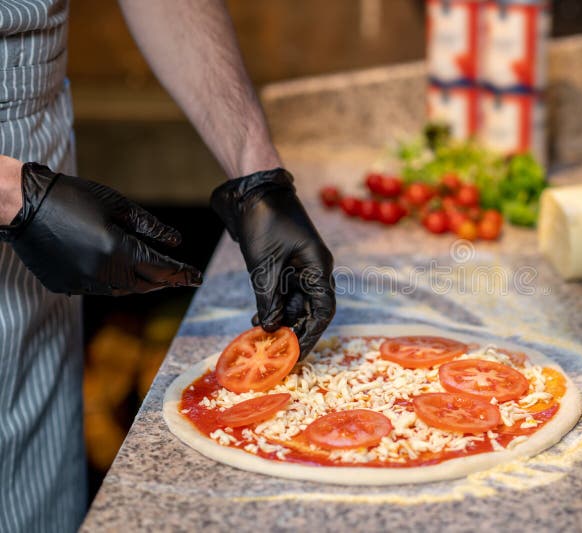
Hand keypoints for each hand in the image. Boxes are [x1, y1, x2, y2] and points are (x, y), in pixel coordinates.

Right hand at [0, 163, 202, 294]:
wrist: (24, 205)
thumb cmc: (73, 197)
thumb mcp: (118, 206)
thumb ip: (150, 227)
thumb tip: (176, 241)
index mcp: (118, 251)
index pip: (162, 269)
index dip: (183, 273)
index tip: (199, 276)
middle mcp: (102, 273)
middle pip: (145, 285)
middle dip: (165, 281)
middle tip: (182, 277)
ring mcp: (82, 283)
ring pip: (122, 290)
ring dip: (141, 283)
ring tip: (155, 275)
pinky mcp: (65, 285)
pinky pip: (98, 288)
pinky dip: (114, 282)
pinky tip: (120, 272)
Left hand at [211, 168, 334, 356]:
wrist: (253, 189)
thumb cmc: (265, 221)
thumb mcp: (264, 265)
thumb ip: (268, 298)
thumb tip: (270, 328)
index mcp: (318, 266)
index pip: (323, 309)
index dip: (312, 334)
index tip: (296, 353)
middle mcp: (313, 269)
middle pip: (310, 309)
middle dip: (293, 329)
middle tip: (275, 350)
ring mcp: (299, 266)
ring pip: (294, 302)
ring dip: (279, 319)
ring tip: (258, 332)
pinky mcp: (284, 263)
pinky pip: (283, 291)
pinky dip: (271, 306)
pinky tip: (256, 318)